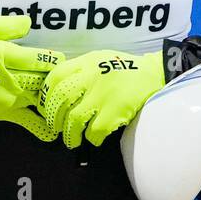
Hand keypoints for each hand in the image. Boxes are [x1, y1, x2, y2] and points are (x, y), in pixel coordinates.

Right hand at [0, 13, 62, 140]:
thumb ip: (4, 25)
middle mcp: (0, 81)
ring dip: (47, 102)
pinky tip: (47, 124)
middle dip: (56, 83)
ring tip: (66, 103)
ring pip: (31, 104)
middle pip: (39, 84)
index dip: (55, 61)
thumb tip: (29, 25)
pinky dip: (32, 120)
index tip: (68, 60)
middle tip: (73, 82)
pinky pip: (16, 118)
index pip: (39, 60)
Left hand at [37, 49, 164, 149]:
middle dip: (54, 118)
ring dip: (69, 135)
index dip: (46, 96)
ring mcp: (103, 94)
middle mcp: (92, 76)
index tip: (46, 108)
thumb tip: (55, 91)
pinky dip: (91, 138)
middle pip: (60, 100)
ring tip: (72, 140)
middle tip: (56, 128)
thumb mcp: (98, 59)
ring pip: (74, 120)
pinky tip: (94, 138)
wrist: (154, 74)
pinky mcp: (115, 111)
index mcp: (86, 62)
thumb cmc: (123, 68)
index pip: (55, 77)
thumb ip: (79, 70)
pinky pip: (94, 131)